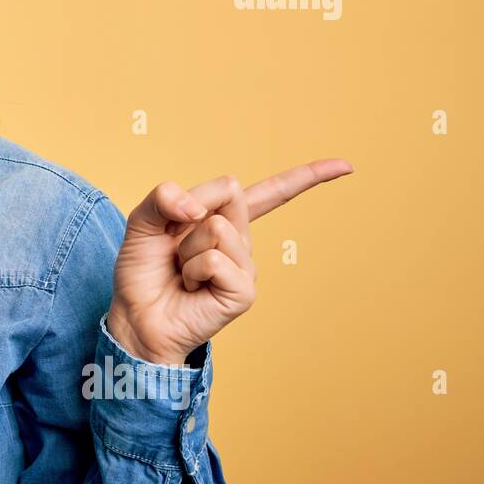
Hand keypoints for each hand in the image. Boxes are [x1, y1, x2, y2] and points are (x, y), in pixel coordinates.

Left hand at [106, 158, 354, 365]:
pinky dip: (193, 269)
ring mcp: (247, 267)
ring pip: (216, 227)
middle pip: (229, 192)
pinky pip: (215, 259)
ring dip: (185, 247)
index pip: (270, 193)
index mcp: (224, 220)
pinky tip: (192, 288)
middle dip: (189, 212)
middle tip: (176, 247)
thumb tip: (198, 208)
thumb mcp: (143, 222)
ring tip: (183, 271)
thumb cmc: (142, 273)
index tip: (346, 166)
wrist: (136, 317)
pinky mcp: (245, 291)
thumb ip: (162, 197)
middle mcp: (242, 242)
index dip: (307, 177)